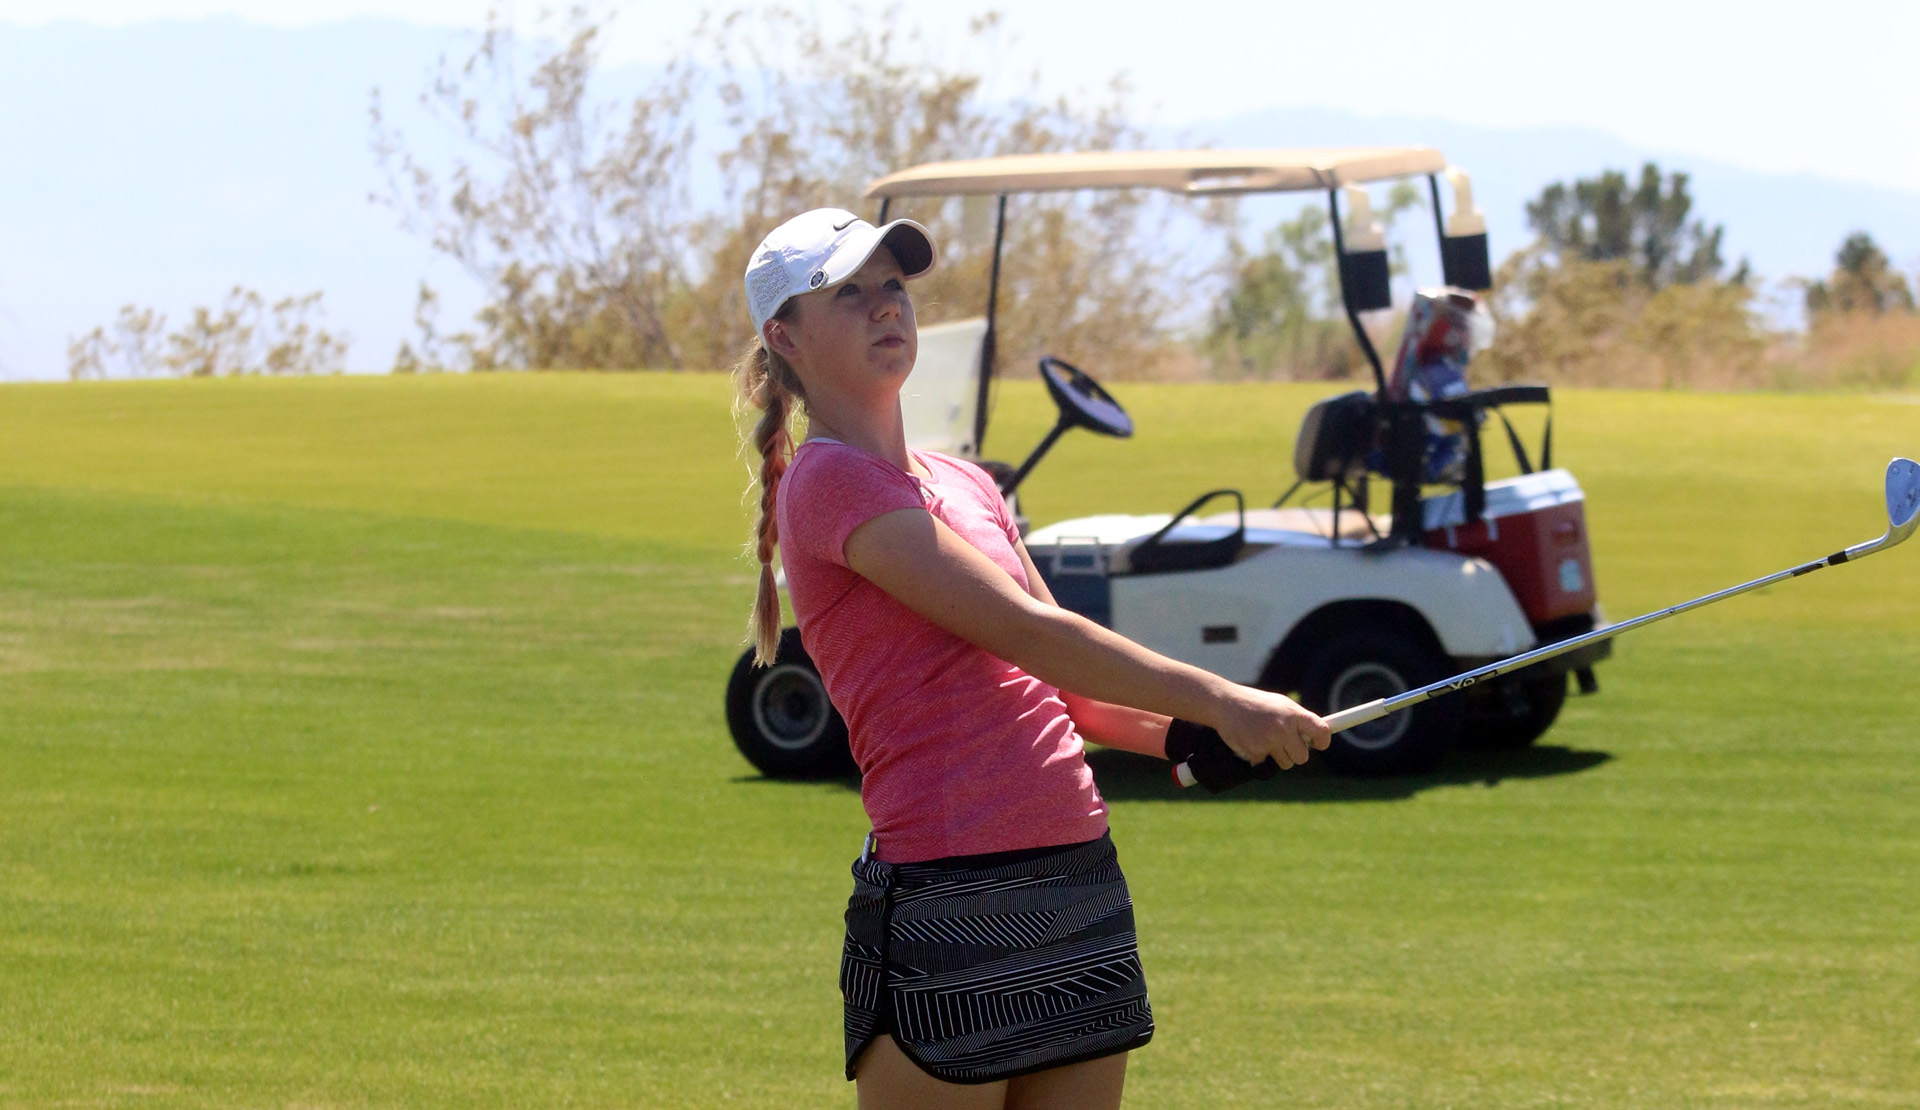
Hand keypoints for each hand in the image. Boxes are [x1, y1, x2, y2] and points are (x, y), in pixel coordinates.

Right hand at [1211, 686, 1330, 770]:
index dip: (1323, 741)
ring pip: (1286, 763)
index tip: (1317, 744)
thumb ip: (1297, 719)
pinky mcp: (1255, 752)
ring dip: (1277, 756)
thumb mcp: (1280, 704)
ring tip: (1263, 738)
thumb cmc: (1255, 704)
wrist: (1224, 703)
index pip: (1321, 731)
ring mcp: (1270, 741)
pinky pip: (1265, 764)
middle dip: (1295, 754)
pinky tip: (1250, 740)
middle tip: (1284, 744)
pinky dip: (1258, 756)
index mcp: (1293, 713)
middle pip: (1303, 757)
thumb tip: (1315, 737)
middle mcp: (1284, 728)